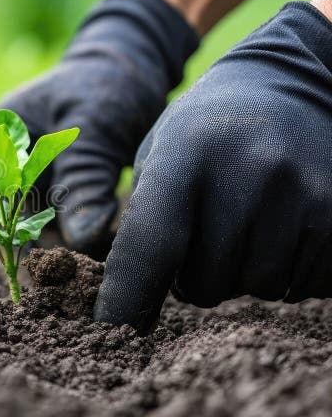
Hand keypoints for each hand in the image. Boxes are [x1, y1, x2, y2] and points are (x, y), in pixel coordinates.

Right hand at [0, 0, 197, 257]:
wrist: (136, 65)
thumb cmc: (110, 84)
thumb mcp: (95, 130)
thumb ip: (84, 182)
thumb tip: (79, 241)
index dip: (17, 239)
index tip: (52, 271)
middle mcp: (8, 161)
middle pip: (16, 219)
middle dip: (49, 247)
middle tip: (86, 273)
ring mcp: (34, 174)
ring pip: (42, 226)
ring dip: (70, 245)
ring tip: (103, 259)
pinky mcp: (60, 185)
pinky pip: (64, 220)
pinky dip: (84, 234)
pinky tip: (109, 244)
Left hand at [95, 0, 331, 333]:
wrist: (297, 85)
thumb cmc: (209, 128)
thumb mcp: (161, 152)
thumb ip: (142, 222)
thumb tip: (122, 311)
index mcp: (189, 154)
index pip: (150, 246)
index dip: (126, 298)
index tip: (110, 331)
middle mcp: (251, 176)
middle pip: (202, 284)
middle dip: (192, 274)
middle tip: (205, 228)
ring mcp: (307, 198)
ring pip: (253, 289)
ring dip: (240, 272)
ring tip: (246, 217)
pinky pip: (300, 285)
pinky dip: (283, 270)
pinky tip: (281, 224)